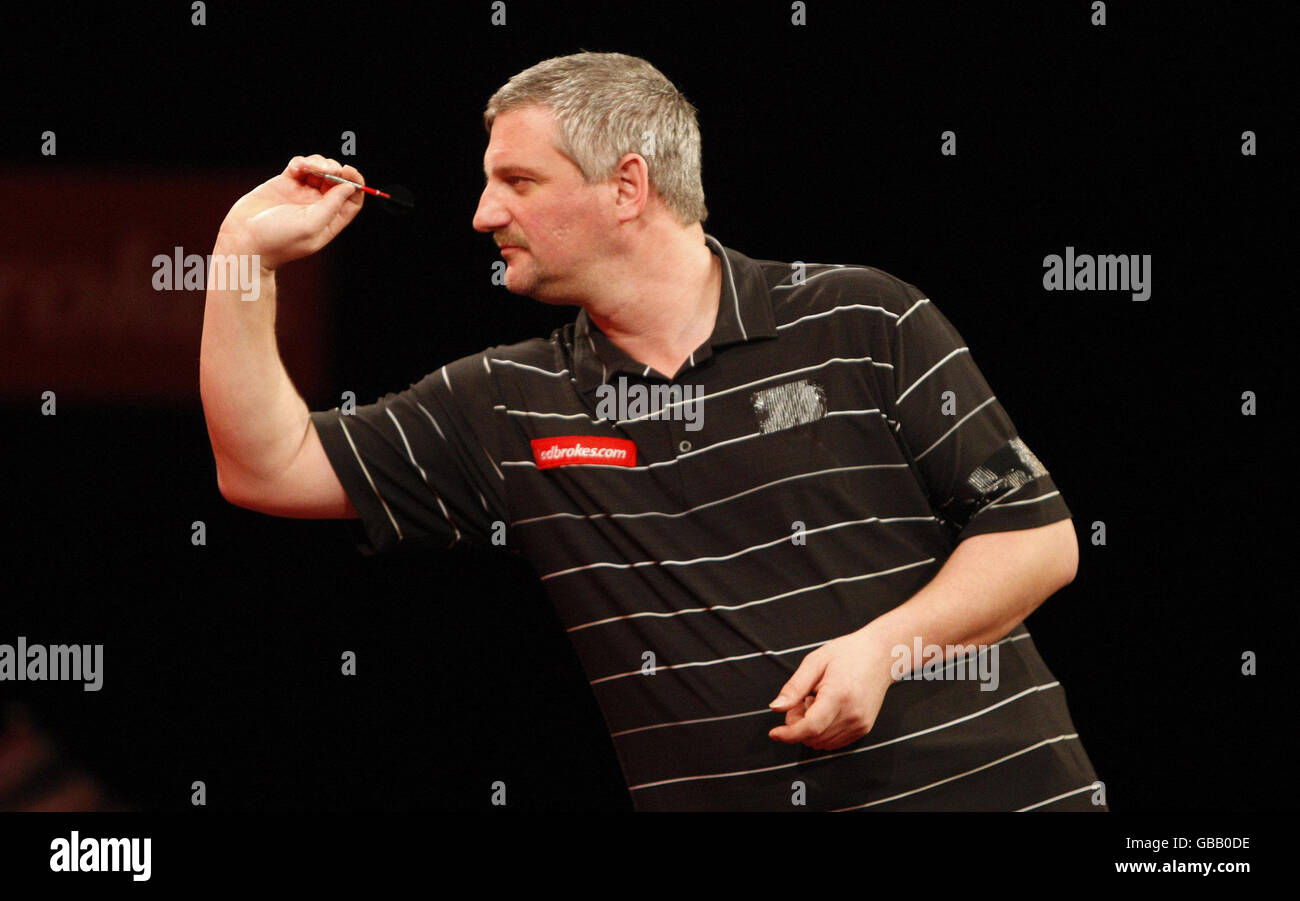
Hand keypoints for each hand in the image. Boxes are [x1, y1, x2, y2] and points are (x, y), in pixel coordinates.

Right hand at [216, 154, 365, 268]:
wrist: (243, 241)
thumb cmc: (277, 240)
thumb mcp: (310, 225)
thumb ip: (332, 205)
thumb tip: (350, 187)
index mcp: (329, 221)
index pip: (352, 200)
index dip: (354, 183)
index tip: (349, 171)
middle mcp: (318, 207)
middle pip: (337, 182)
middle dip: (335, 170)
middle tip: (325, 169)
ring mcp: (300, 195)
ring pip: (320, 170)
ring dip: (318, 162)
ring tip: (307, 167)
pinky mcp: (284, 184)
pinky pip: (300, 166)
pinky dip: (301, 162)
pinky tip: (295, 168)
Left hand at [767, 627, 895, 749]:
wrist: (881, 655)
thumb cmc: (848, 654)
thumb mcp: (815, 662)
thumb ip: (794, 687)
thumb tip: (776, 707)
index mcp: (839, 696)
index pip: (810, 727)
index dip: (788, 734)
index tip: (774, 733)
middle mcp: (852, 715)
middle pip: (813, 736)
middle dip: (797, 725)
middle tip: (801, 700)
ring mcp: (860, 724)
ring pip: (822, 742)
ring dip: (810, 729)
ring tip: (815, 702)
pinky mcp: (864, 729)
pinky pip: (834, 742)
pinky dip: (822, 732)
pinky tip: (825, 710)